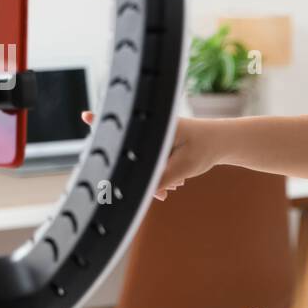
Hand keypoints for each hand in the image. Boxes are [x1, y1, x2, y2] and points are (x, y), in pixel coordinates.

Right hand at [81, 112, 216, 199]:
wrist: (222, 143)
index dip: (101, 121)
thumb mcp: (183, 168)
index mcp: (157, 128)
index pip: (125, 125)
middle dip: (141, 176)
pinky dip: (158, 177)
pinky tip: (172, 185)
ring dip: (154, 179)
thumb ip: (160, 180)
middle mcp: (152, 130)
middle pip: (132, 155)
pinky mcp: (158, 147)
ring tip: (174, 185)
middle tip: (160, 193)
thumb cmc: (204, 148)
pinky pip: (149, 166)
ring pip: (142, 164)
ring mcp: (154, 138)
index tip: (85, 114)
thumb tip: (142, 192)